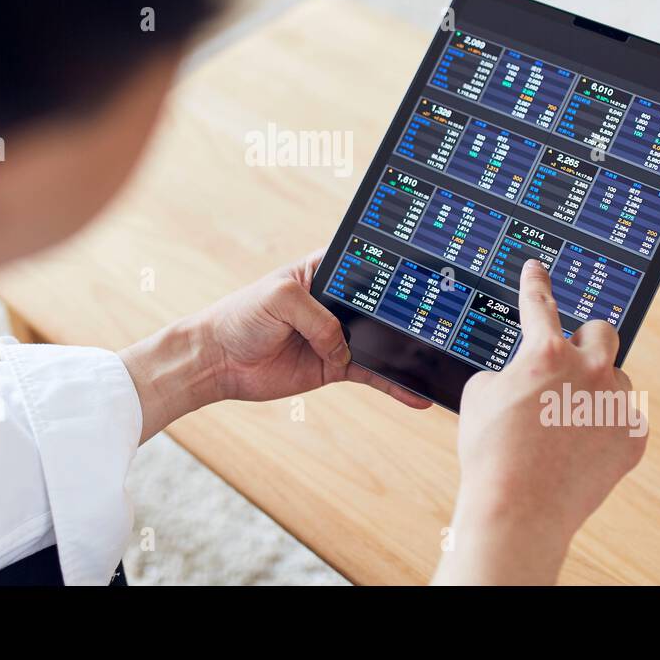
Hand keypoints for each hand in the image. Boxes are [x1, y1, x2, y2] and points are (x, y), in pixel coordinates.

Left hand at [196, 250, 431, 407]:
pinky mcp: (333, 367)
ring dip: (405, 352)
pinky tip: (416, 396)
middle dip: (407, 312)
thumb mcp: (280, 300)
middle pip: (379, 305)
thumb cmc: (241, 316)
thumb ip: (319, 319)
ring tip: (440, 360)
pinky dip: (393, 386)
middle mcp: (335, 302)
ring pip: (380, 342)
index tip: (426, 271)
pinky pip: (371, 375)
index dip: (392, 266)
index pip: (366, 263)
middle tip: (442, 319)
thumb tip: (344, 350)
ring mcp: (336, 336)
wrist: (217, 360)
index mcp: (323, 271)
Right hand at [433, 257, 647, 584]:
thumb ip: (508, 373)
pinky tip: (578, 451)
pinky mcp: (633, 438)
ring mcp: (616, 404)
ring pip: (613, 380)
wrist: (518, 508)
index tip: (538, 267)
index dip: (535, 283)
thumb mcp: (479, 396)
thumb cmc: (490, 452)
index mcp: (544, 352)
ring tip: (563, 427)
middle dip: (586, 340)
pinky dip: (603, 429)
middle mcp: (588, 369)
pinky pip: (622, 419)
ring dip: (593, 392)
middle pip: (603, 332)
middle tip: (569, 360)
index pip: (539, 304)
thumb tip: (524, 378)